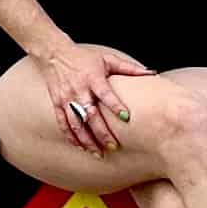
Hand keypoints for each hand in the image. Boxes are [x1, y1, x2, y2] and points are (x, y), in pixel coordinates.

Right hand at [31, 44, 147, 154]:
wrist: (54, 54)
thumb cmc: (83, 57)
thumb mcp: (107, 59)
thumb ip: (128, 68)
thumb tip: (152, 73)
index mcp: (92, 78)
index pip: (105, 93)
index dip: (115, 105)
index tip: (126, 117)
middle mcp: (78, 90)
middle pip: (90, 115)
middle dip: (101, 132)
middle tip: (114, 146)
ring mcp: (66, 99)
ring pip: (76, 124)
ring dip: (86, 140)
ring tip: (98, 153)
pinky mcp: (57, 104)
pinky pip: (63, 123)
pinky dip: (71, 137)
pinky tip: (80, 147)